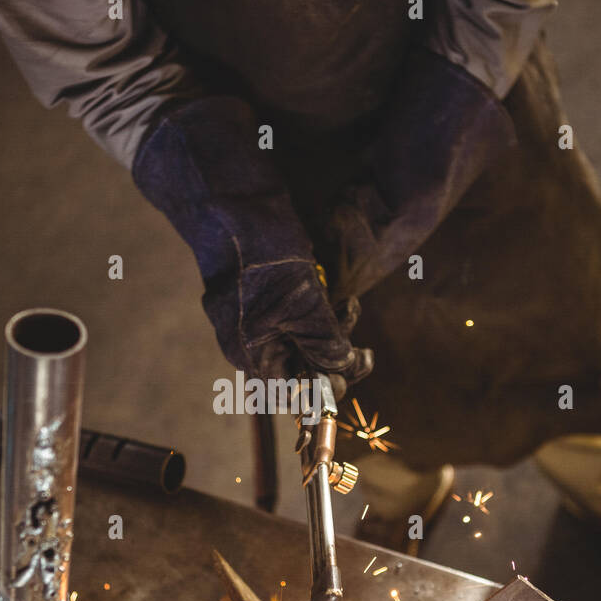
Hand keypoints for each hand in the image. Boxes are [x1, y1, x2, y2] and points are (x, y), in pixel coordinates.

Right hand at [203, 257, 372, 398]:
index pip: (285, 394)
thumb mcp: (304, 306)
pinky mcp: (268, 297)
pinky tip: (340, 299)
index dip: (317, 393)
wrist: (238, 207)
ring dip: (332, 333)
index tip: (346, 380)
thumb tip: (341, 369)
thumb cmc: (264, 259)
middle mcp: (251, 341)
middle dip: (332, 360)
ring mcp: (258, 318)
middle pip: (298, 369)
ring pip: (303, 342)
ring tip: (350, 309)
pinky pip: (299, 319)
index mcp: (251, 352)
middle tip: (362, 351)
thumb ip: (325, 343)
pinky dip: (322, 314)